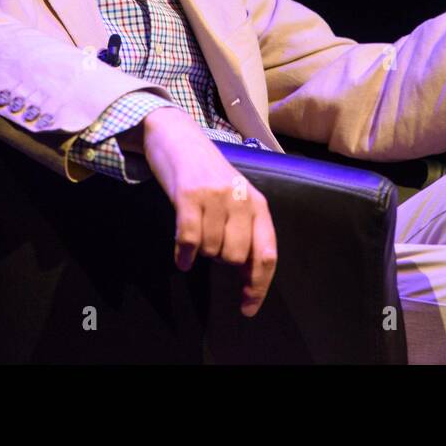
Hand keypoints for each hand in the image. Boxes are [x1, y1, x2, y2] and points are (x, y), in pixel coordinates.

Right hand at [138, 106, 277, 316]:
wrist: (178, 137)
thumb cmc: (208, 174)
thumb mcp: (235, 198)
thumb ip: (245, 231)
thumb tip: (248, 278)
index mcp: (258, 204)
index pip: (266, 254)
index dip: (258, 287)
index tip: (247, 309)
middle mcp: (241, 200)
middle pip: (236, 258)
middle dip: (220, 259)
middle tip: (209, 242)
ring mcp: (215, 196)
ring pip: (211, 250)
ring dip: (200, 251)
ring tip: (194, 231)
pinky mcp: (189, 195)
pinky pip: (188, 240)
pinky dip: (183, 254)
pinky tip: (181, 257)